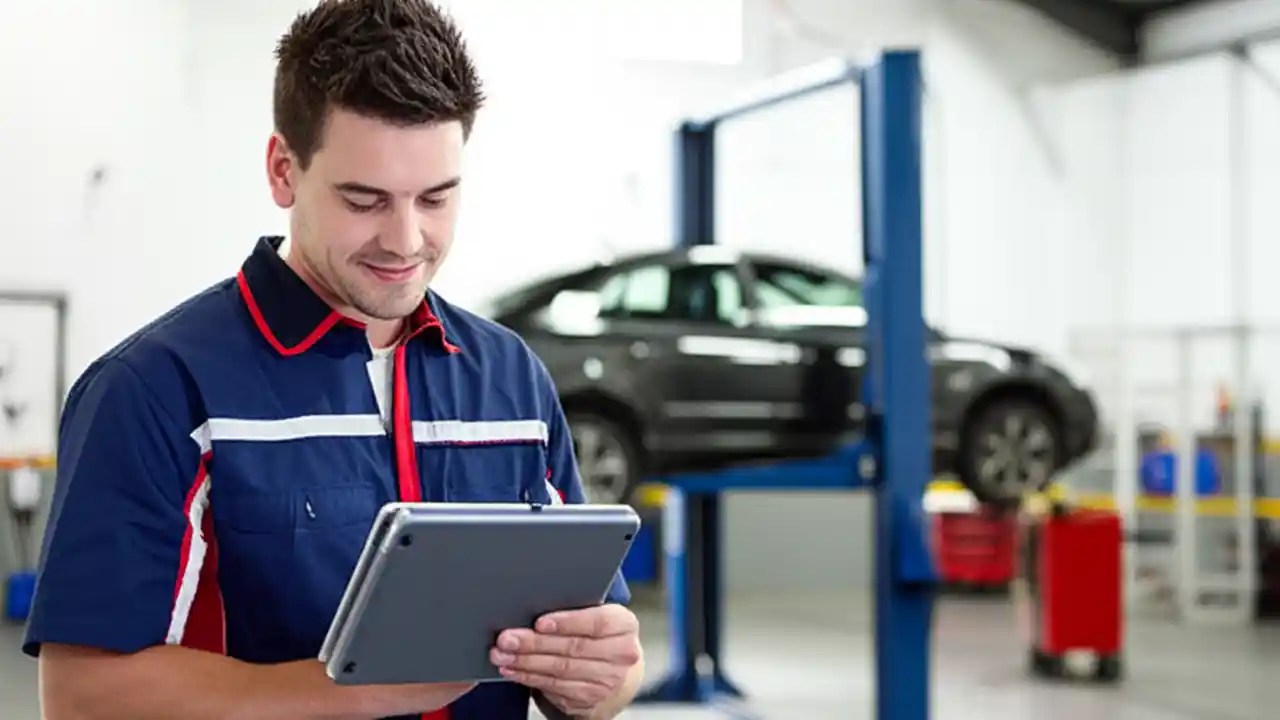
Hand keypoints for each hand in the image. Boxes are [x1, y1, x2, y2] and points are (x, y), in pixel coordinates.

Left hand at [490, 604, 641, 716]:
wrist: (611, 668)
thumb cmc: (595, 632)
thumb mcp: (595, 614)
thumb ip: (574, 607)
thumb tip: (533, 601)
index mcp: (625, 625)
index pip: (598, 622)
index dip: (568, 622)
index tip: (540, 622)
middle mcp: (622, 655)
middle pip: (573, 647)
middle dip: (535, 643)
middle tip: (507, 638)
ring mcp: (607, 680)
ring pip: (560, 669)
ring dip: (526, 662)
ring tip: (502, 654)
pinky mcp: (589, 699)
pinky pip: (554, 687)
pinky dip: (529, 677)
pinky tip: (512, 669)